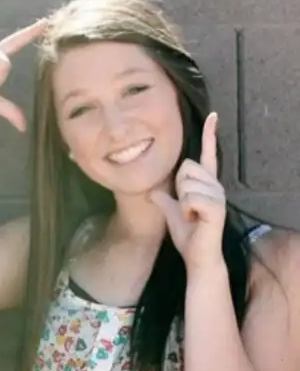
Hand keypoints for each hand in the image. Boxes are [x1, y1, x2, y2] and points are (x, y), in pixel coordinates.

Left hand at [150, 113, 225, 271]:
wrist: (197, 255)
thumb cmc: (189, 235)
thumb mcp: (171, 213)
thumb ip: (164, 200)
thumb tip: (152, 191)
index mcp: (205, 184)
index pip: (207, 155)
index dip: (209, 135)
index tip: (213, 115)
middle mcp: (214, 185)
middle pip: (186, 167)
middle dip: (179, 187)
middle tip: (186, 207)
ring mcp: (217, 194)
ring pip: (186, 182)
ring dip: (183, 202)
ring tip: (192, 215)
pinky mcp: (216, 206)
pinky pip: (190, 197)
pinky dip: (186, 210)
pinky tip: (195, 219)